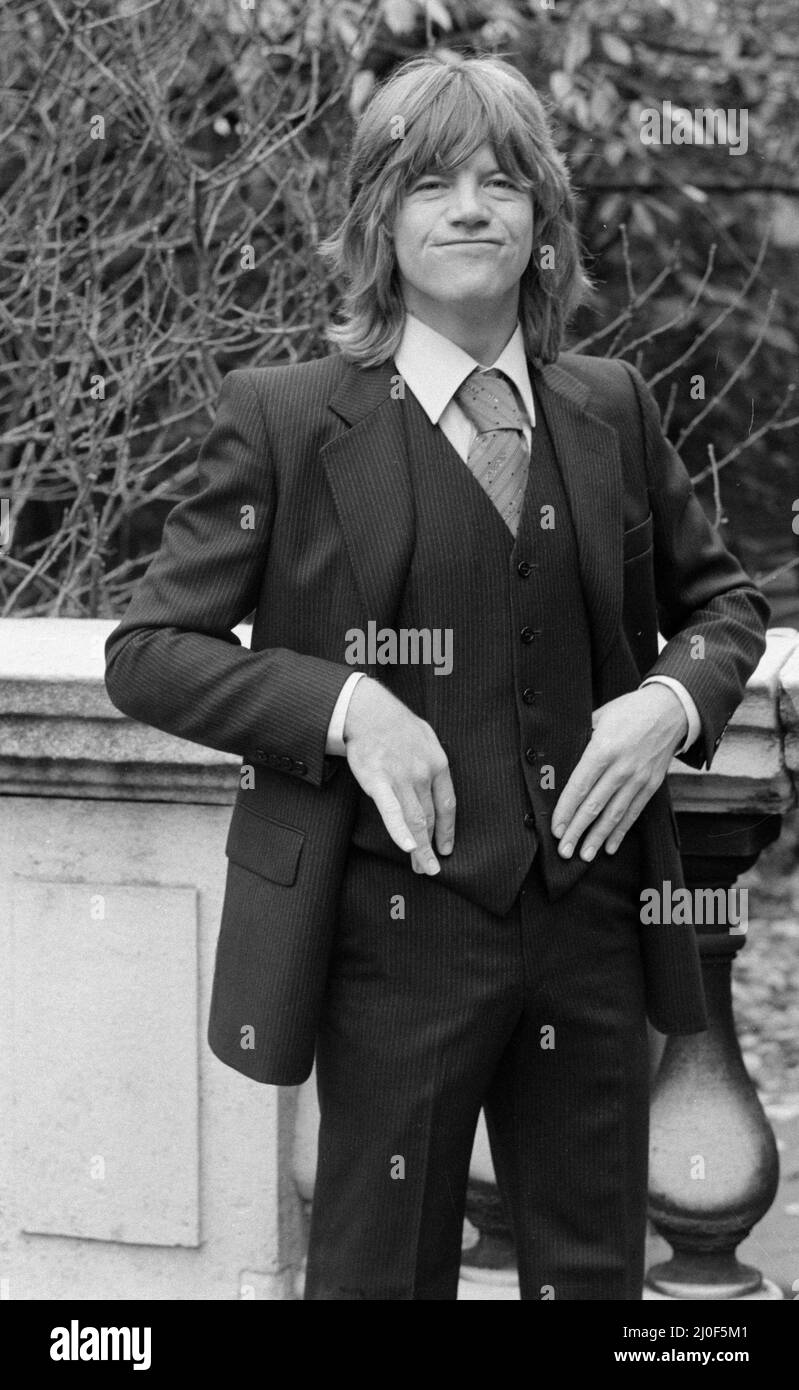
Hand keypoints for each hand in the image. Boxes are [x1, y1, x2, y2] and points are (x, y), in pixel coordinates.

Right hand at [343, 677, 455, 874]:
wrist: (367, 710)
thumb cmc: (395, 723)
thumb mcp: (426, 736)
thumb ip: (432, 762)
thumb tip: (437, 784)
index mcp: (438, 763)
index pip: (447, 804)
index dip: (447, 830)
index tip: (446, 847)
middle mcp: (422, 773)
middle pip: (429, 818)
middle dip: (431, 846)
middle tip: (430, 867)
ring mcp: (401, 778)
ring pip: (415, 820)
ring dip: (419, 848)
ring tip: (421, 867)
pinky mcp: (377, 781)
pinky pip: (391, 811)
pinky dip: (400, 831)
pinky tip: (407, 847)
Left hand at [550, 685, 687, 860]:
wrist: (671, 709)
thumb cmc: (629, 711)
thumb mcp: (599, 716)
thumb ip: (581, 739)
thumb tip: (561, 759)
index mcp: (603, 749)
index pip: (579, 786)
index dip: (566, 811)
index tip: (555, 829)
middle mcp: (621, 768)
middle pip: (594, 806)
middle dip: (577, 831)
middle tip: (563, 852)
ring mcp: (638, 778)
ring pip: (614, 814)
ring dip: (597, 838)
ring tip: (584, 856)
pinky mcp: (651, 785)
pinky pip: (633, 812)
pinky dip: (621, 831)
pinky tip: (610, 847)